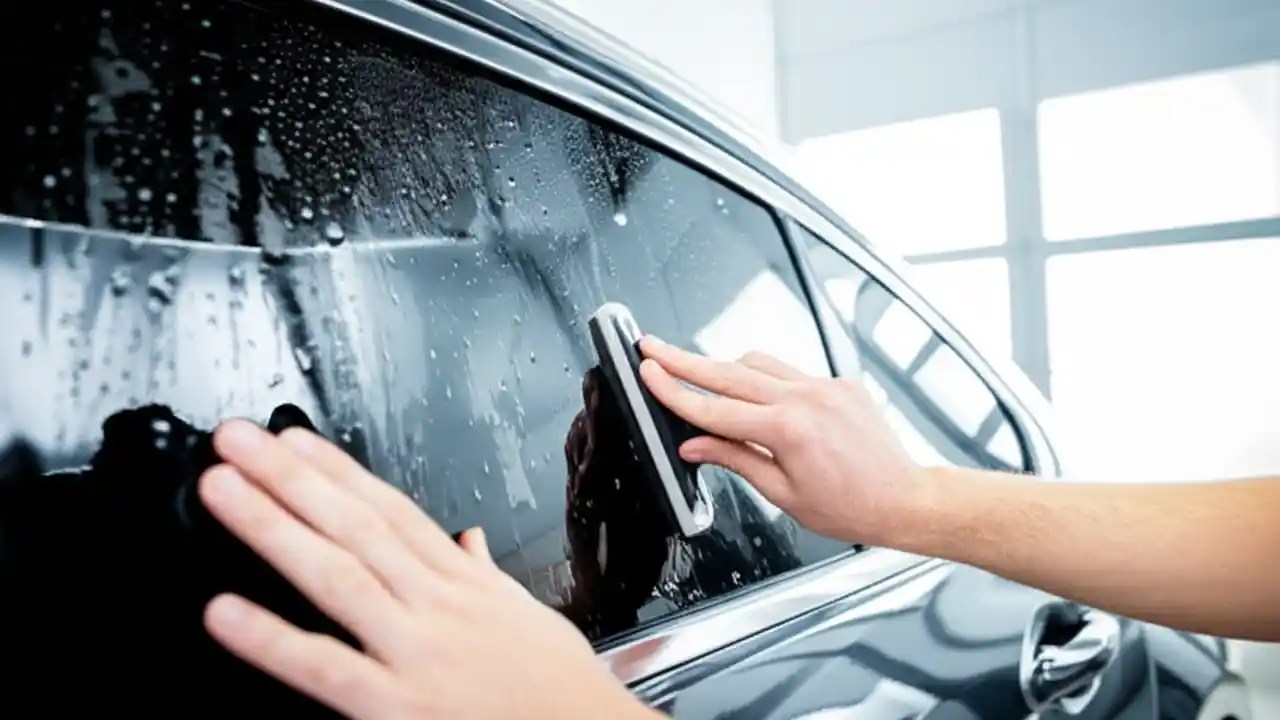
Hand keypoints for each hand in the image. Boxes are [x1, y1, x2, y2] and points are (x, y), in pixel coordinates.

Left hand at [199, 420, 657, 719]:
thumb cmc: (561, 690)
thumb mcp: (529, 615)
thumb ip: (487, 576)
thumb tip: (468, 542)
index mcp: (465, 582)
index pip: (390, 510)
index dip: (337, 471)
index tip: (293, 442)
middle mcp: (437, 605)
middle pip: (354, 526)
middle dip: (290, 478)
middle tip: (237, 439)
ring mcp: (417, 651)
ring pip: (337, 574)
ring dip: (274, 526)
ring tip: (224, 489)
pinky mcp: (398, 705)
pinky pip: (326, 666)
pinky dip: (272, 638)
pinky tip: (224, 612)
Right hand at [639, 337, 928, 546]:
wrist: (904, 499)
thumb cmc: (851, 507)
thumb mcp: (782, 493)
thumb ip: (734, 459)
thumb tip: (694, 445)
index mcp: (787, 430)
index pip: (714, 407)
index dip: (674, 391)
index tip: (649, 372)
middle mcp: (805, 398)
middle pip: (727, 372)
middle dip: (684, 359)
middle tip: (652, 347)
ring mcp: (823, 385)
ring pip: (758, 364)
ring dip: (726, 370)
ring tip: (700, 378)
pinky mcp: (838, 383)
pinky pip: (789, 372)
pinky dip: (766, 381)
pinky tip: (759, 400)